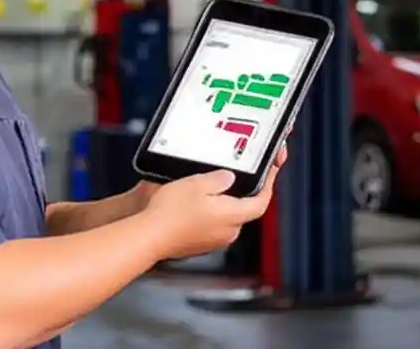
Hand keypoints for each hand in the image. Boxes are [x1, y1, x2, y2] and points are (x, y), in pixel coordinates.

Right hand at [143, 163, 281, 260]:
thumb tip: (229, 178)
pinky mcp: (199, 246)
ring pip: (225, 219)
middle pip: (243, 210)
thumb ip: (219, 179)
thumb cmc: (171, 212)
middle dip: (240, 194)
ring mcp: (213, 242)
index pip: (261, 202)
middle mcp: (228, 232)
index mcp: (233, 216)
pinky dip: (206, 216)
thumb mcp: (197, 183)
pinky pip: (210, 227)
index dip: (268, 186)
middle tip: (230, 178)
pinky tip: (189, 207)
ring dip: (220, 205)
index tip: (270, 174)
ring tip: (202, 190)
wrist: (150, 236)